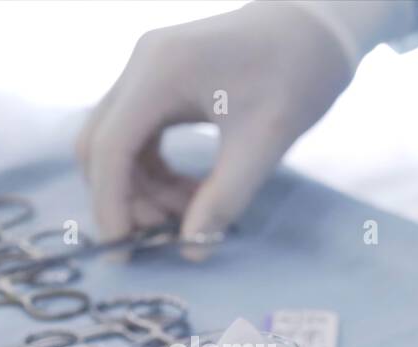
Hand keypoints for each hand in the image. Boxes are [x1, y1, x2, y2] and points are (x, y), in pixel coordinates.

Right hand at [76, 2, 353, 259]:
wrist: (317, 25)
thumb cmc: (297, 75)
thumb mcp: (265, 142)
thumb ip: (225, 198)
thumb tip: (191, 249)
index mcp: (160, 71)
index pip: (110, 147)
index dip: (110, 204)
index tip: (123, 250)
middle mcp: (142, 65)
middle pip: (100, 145)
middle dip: (122, 198)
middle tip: (162, 236)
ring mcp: (147, 70)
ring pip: (117, 144)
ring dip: (143, 189)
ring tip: (191, 212)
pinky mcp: (159, 80)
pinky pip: (138, 136)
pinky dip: (156, 172)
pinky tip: (192, 192)